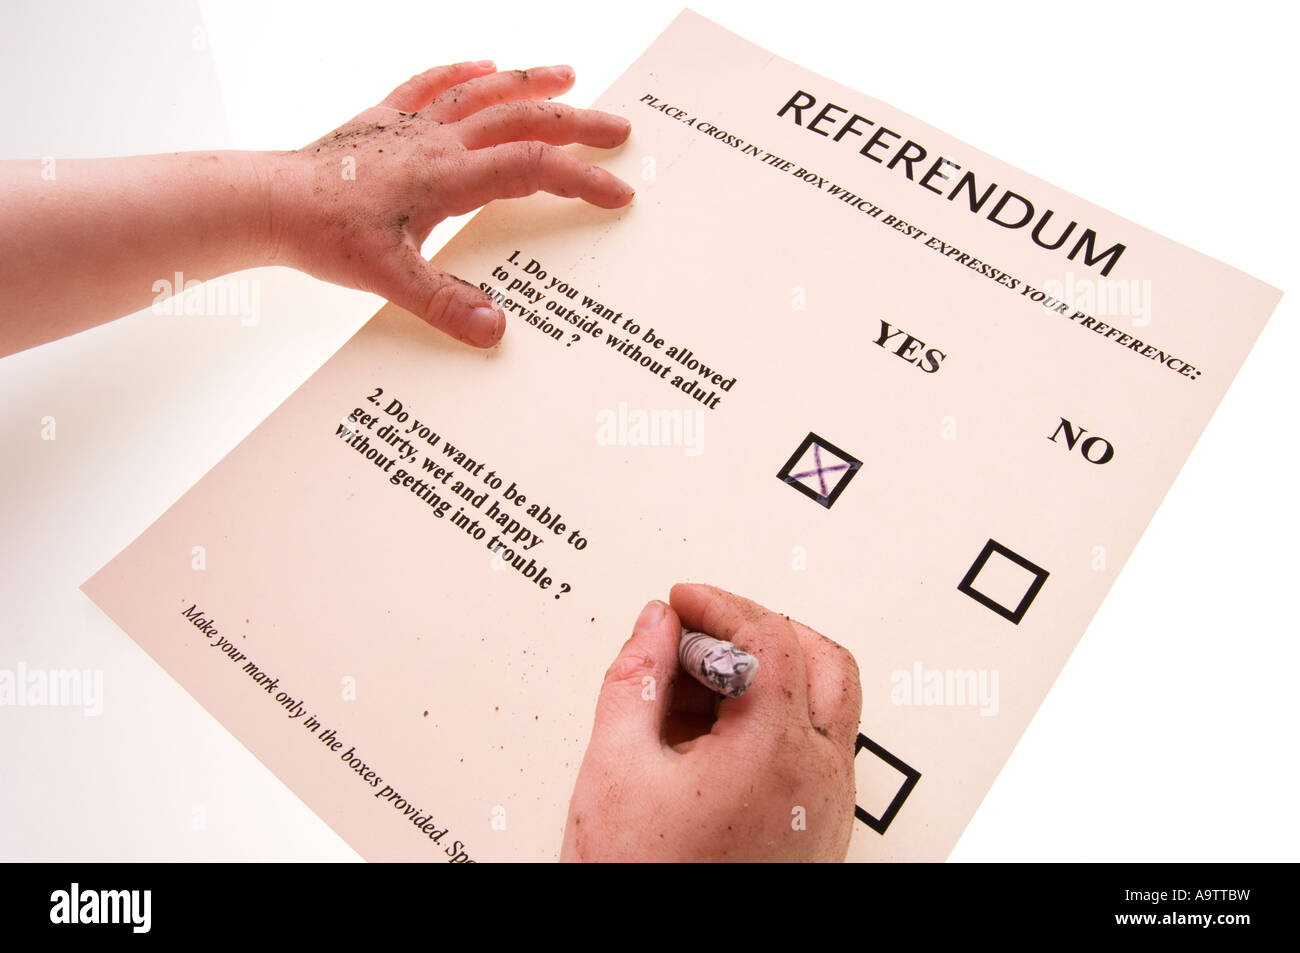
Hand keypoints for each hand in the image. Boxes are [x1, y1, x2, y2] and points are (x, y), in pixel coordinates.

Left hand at [262, 61, 633, 346]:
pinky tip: (483, 65)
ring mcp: (410, 125)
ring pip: (483, 91)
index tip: (619, 192)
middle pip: (522, 119)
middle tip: (619, 127)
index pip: (532, 168)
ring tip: (569, 74)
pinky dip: (462, 72)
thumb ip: (444, 304)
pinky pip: (430, 83)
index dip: (581, 179)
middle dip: (577, 123)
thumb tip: (495, 329)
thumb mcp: (389, 280)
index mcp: (447, 177)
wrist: (268, 202)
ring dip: (529, 81)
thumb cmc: (325, 237)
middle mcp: (436, 141)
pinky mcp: (383, 119)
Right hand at [560, 583, 861, 861]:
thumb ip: (633, 677)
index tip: (684, 601)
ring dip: (769, 675)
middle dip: (761, 630)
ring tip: (690, 690)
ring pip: (825, 706)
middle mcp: (819, 779)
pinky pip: (813, 750)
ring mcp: (826, 809)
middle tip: (702, 631)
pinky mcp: (818, 832)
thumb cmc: (644, 881)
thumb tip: (654, 626)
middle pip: (824, 662)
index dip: (721, 604)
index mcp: (776, 752)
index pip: (771, 637)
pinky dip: (772, 720)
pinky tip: (708, 736)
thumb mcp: (614, 766)